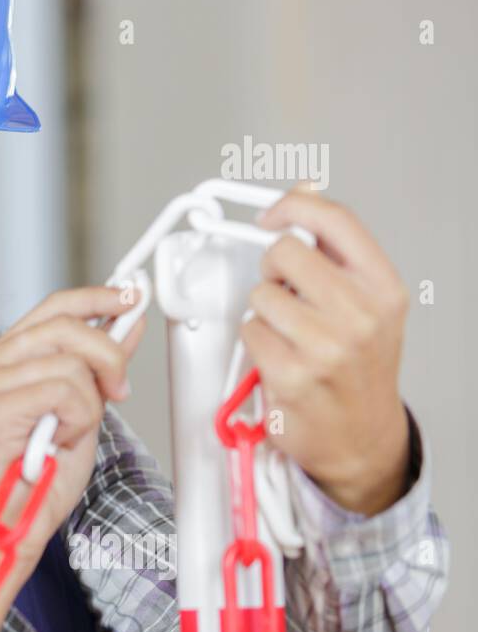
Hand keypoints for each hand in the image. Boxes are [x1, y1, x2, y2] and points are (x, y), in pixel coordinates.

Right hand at [0, 286, 145, 582]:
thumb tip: (125, 325)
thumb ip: (98, 366)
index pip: (52, 309)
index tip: (130, 297)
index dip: (96, 298)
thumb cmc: (40, 477)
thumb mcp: (82, 410)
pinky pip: (63, 392)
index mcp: (2, 359)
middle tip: (118, 390)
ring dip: (88, 406)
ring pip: (70, 364)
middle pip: (65, 326)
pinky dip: (77, 420)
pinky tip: (57, 441)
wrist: (15, 525)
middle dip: (107, 355)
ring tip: (68, 433)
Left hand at [245, 183, 411, 514]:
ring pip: (261, 294)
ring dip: (264, 311)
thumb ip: (334, 251)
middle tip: (285, 291)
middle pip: (284, 252)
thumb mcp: (367, 303)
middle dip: (274, 269)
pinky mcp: (292, 374)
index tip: (270, 215)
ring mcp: (326, 346)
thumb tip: (304, 194)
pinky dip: (255, 342)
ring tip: (289, 333)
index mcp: (382, 287)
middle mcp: (360, 314)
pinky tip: (279, 357)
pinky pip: (249, 331)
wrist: (362, 438)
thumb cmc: (359, 369)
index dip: (292, 206)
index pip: (334, 220)